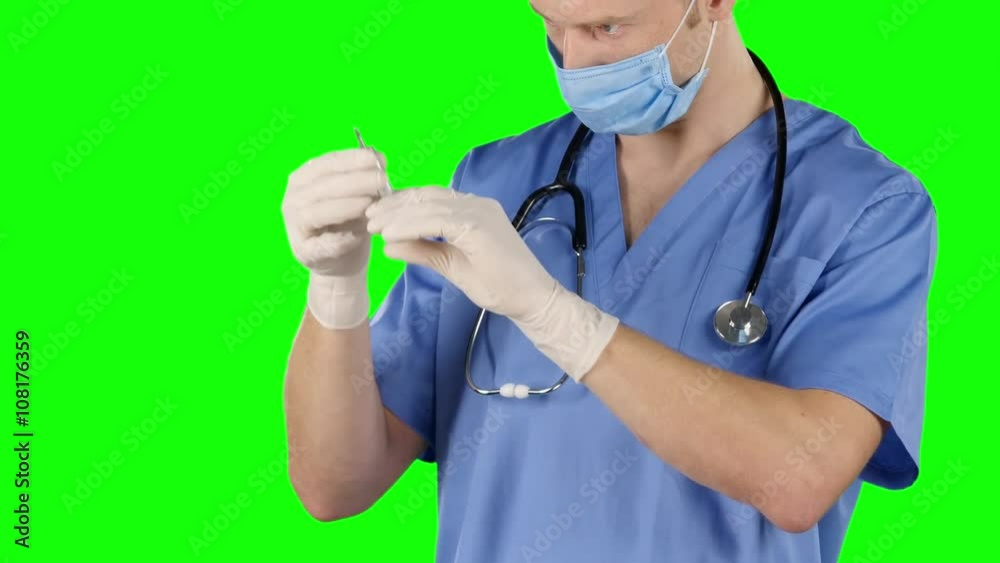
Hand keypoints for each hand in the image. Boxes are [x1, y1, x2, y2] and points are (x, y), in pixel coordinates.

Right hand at [281, 148, 386, 328]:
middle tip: (382, 180)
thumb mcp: (359, 195)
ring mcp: (294, 225)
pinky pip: (321, 244)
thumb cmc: (350, 221)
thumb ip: (365, 178)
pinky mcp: (303, 251)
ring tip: (371, 204)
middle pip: (324, 186)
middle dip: (356, 181)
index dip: (352, 159)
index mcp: (304, 178)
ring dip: (346, 207)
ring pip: (318, 212)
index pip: (327, 163)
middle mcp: (294, 198)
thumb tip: (380, 158)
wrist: (344, 261)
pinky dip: (339, 240)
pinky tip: (357, 235)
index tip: (377, 158)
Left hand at [364, 187, 619, 381]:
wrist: (531, 300)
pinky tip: (391, 235)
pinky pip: (437, 220)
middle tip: (367, 218)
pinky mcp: (479, 226)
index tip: (376, 217)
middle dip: (393, 206)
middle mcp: (476, 204)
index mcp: (473, 210)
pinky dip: (411, 226)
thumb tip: (388, 246)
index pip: (430, 198)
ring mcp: (480, 212)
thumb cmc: (499, 285)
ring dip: (397, 215)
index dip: (401, 204)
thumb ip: (423, 251)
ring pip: (428, 206)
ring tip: (373, 226)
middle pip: (426, 196)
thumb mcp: (452, 266)